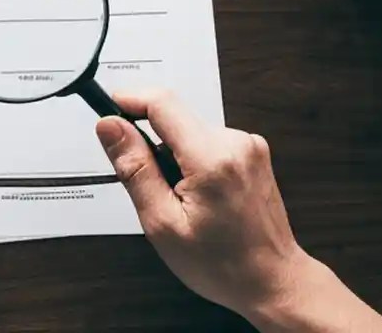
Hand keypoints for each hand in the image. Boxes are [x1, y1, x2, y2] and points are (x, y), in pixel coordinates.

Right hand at [95, 90, 381, 331]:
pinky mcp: (252, 152)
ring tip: (184, 202)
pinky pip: (208, 143)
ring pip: (189, 133)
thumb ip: (134, 168)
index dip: (129, 101)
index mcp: (211, 159)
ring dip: (175, 159)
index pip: (162, 102)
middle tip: (153, 190)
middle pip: (174, 119)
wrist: (273, 280)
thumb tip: (109, 126)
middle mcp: (235, 143)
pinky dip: (194, 163)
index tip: (108, 113)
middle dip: (153, 147)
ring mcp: (248, 145)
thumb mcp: (162, 223)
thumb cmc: (223, 264)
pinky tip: (202, 198)